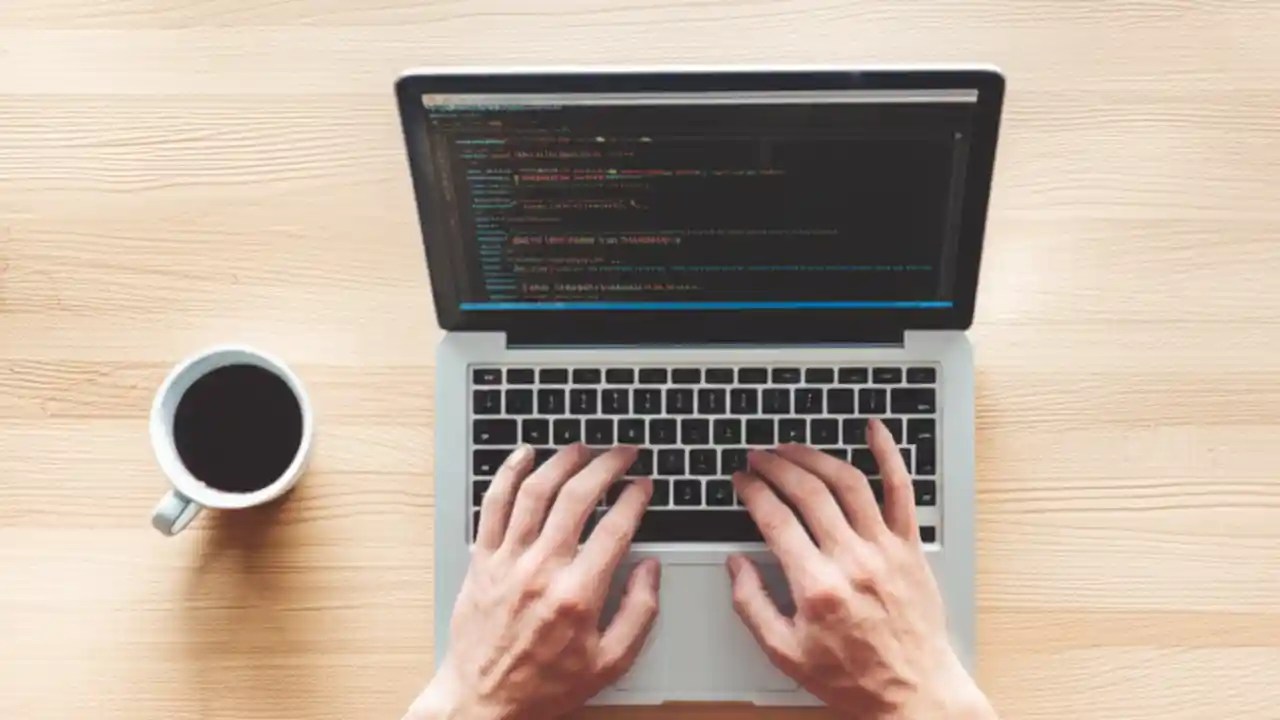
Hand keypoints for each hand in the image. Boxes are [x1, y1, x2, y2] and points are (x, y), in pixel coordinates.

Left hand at [406, 444, 658, 719]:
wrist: (483, 700)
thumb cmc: (545, 685)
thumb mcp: (609, 663)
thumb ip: (639, 613)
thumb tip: (650, 570)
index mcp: (578, 595)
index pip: (615, 527)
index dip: (635, 498)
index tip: (644, 484)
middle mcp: (541, 570)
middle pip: (577, 497)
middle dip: (606, 465)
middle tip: (622, 453)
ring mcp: (507, 561)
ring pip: (535, 491)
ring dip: (562, 460)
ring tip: (582, 447)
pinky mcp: (481, 560)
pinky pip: (493, 505)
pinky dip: (508, 474)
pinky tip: (524, 456)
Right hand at [728, 419, 995, 719]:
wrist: (913, 693)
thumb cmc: (851, 678)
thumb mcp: (784, 653)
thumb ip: (751, 605)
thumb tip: (735, 564)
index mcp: (816, 586)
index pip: (776, 519)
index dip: (752, 492)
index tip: (741, 480)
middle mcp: (852, 561)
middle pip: (808, 492)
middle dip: (777, 465)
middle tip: (758, 456)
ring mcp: (885, 550)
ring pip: (848, 483)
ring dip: (815, 456)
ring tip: (792, 447)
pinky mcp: (910, 548)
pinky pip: (902, 491)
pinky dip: (889, 455)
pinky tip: (875, 430)